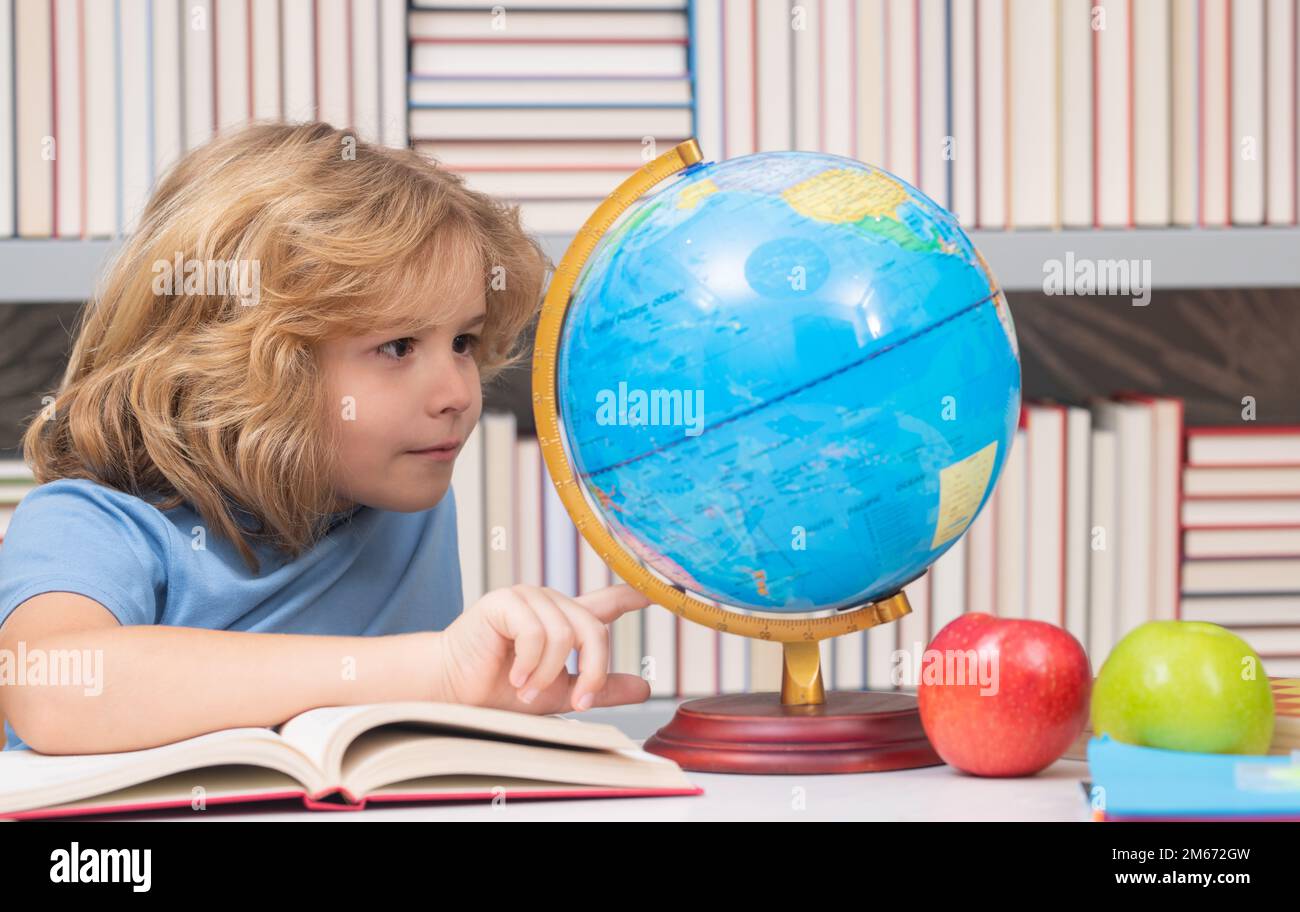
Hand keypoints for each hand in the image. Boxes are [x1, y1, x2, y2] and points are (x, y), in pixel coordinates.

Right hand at [434, 583, 651, 713]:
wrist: (454, 694)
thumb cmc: (499, 691)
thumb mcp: (560, 693)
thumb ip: (598, 686)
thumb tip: (644, 686)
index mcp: (565, 619)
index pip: (609, 600)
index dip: (637, 592)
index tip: (662, 588)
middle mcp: (550, 602)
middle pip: (594, 629)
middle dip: (593, 670)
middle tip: (578, 702)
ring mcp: (527, 598)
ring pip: (566, 633)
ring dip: (549, 673)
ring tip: (527, 689)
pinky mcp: (504, 601)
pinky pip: (537, 632)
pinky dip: (530, 663)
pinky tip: (514, 676)